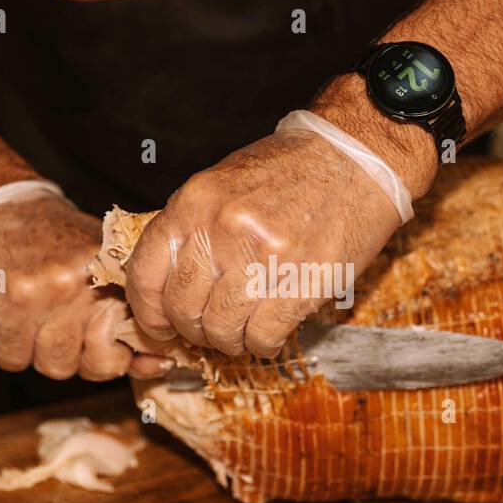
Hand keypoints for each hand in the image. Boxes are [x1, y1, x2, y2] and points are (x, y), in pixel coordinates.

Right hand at [0, 194, 170, 380]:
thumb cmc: (50, 235)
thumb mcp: (98, 254)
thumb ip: (127, 304)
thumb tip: (157, 363)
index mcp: (115, 270)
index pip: (139, 334)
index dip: (132, 356)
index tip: (125, 358)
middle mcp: (87, 283)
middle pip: (98, 362)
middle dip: (83, 362)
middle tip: (71, 344)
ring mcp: (48, 295)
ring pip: (56, 365)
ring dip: (43, 357)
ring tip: (37, 330)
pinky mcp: (11, 305)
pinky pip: (14, 359)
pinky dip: (9, 354)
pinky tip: (9, 329)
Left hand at [125, 130, 403, 356]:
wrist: (356, 158)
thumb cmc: (292, 171)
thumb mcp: (225, 183)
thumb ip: (192, 227)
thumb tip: (167, 285)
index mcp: (194, 202)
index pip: (145, 273)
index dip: (148, 312)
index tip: (160, 327)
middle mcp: (221, 228)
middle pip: (182, 309)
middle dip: (194, 331)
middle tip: (212, 330)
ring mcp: (261, 257)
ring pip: (221, 330)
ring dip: (230, 341)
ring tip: (245, 330)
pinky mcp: (300, 283)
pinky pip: (262, 337)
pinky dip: (263, 344)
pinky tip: (271, 332)